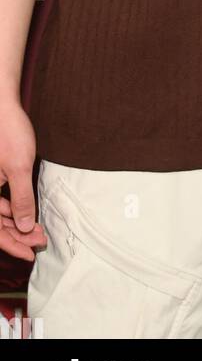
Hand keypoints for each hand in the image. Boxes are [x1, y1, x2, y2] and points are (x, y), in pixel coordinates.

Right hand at [0, 100, 46, 261]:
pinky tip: (24, 213)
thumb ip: (21, 199)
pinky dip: (11, 209)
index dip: (12, 245)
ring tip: (37, 230)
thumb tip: (23, 227)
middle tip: (40, 241)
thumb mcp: (19, 167)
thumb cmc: (8, 132)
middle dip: (17, 236)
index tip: (30, 254)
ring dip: (15, 224)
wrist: (1, 106)